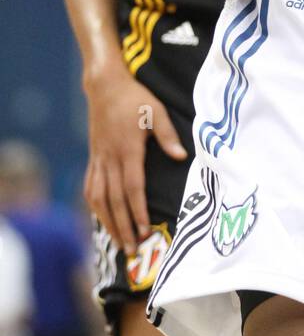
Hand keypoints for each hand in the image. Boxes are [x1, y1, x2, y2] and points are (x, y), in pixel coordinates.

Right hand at [83, 67, 187, 254]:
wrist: (104, 86)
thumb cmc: (135, 98)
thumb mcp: (156, 112)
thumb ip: (167, 136)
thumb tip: (181, 156)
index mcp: (128, 150)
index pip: (132, 188)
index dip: (138, 211)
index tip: (145, 230)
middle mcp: (110, 159)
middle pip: (115, 200)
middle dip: (124, 226)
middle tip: (132, 249)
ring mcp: (99, 159)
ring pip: (99, 198)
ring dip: (108, 222)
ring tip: (117, 241)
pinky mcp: (93, 157)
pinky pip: (90, 186)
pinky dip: (95, 206)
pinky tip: (101, 218)